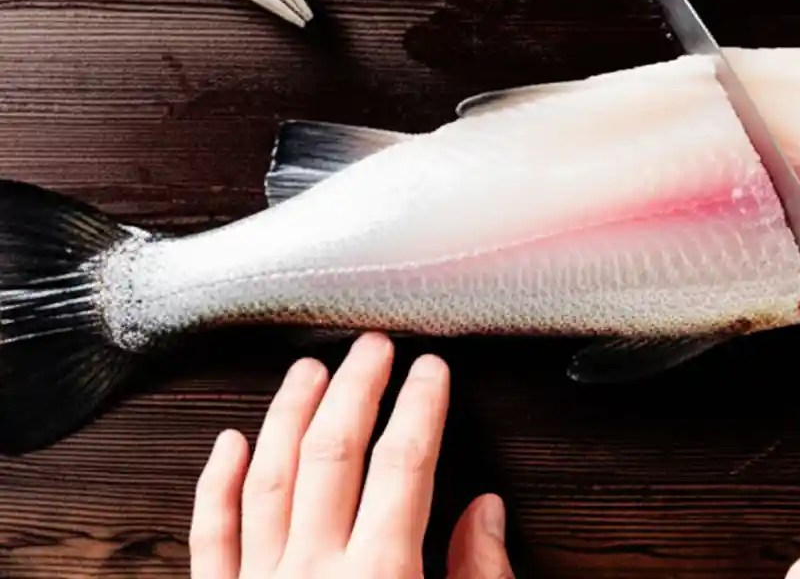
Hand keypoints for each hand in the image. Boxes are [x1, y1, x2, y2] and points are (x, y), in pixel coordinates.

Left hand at [189, 332, 514, 577]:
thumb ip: (480, 577)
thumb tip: (485, 513)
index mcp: (383, 577)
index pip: (404, 465)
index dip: (420, 407)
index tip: (431, 371)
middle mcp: (316, 572)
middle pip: (334, 454)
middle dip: (356, 388)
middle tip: (371, 347)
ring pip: (269, 477)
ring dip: (290, 415)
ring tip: (308, 371)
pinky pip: (211, 536)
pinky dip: (217, 484)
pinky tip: (229, 443)